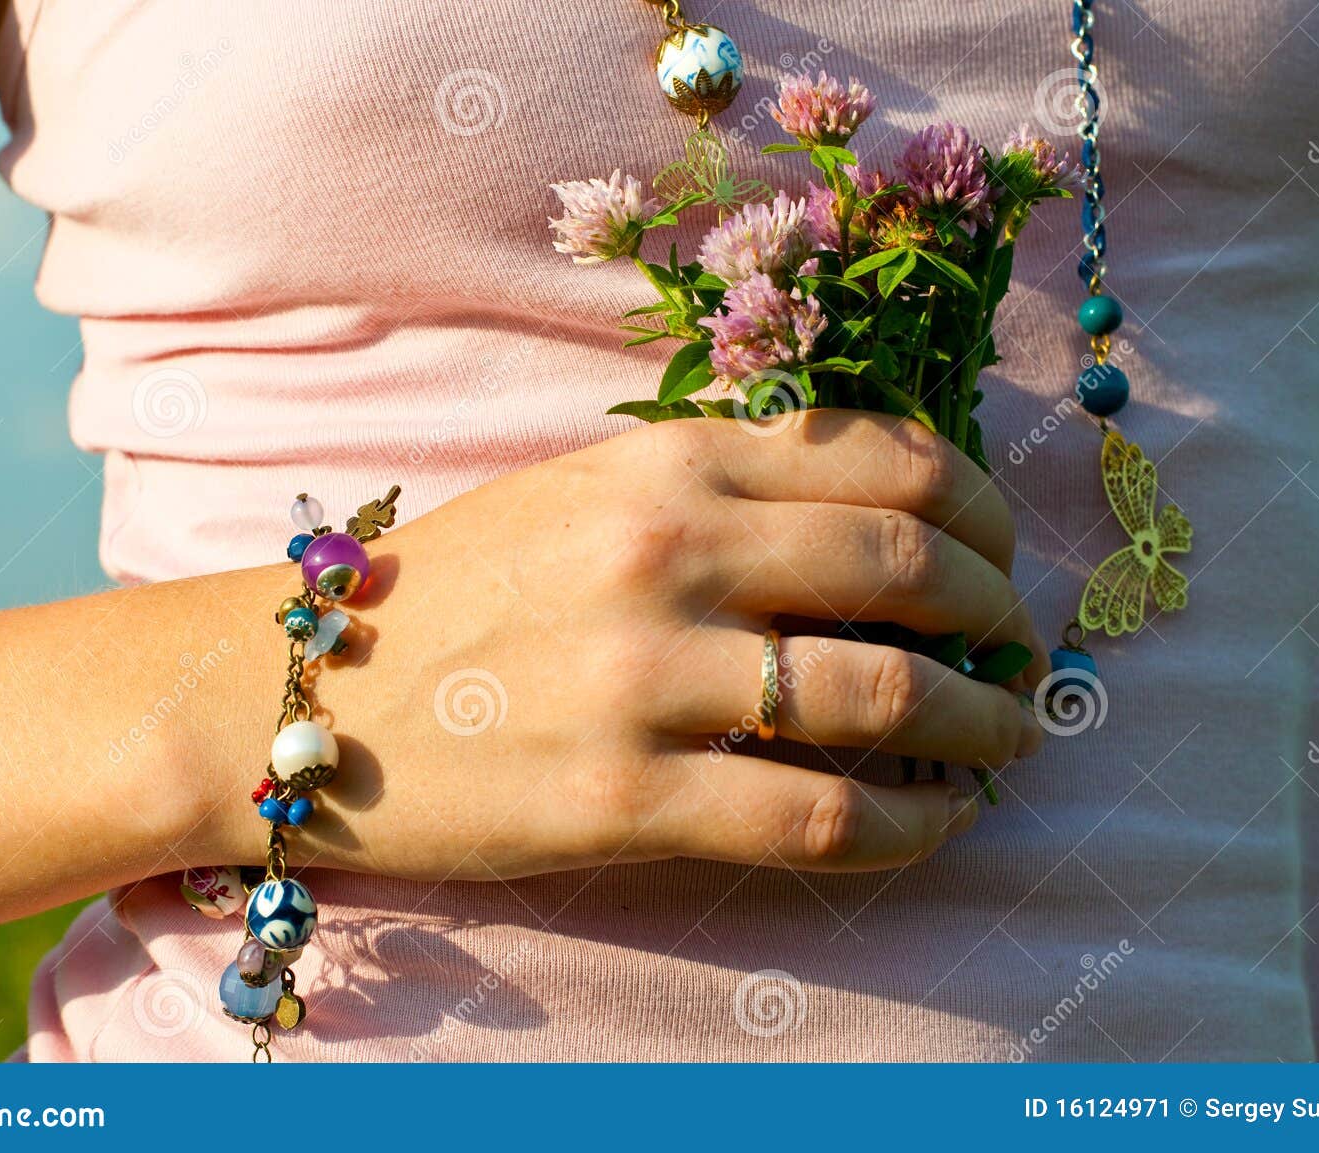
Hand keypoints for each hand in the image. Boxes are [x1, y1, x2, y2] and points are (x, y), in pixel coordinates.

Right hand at [208, 411, 1047, 880]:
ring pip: (888, 693)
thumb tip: (875, 525)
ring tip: (1003, 742)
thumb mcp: (580, 493)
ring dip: (981, 723)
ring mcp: (646, 675)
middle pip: (910, 565)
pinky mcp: (624, 798)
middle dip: (1002, 613)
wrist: (296, 696)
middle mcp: (666, 548)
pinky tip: (937, 824)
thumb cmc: (450, 596)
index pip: (885, 455)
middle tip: (1022, 651)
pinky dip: (910, 824)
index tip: (1002, 554)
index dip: (982, 509)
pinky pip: (820, 815)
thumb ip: (716, 490)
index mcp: (661, 459)